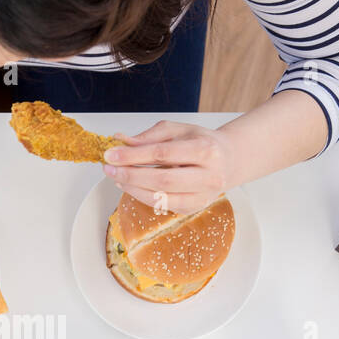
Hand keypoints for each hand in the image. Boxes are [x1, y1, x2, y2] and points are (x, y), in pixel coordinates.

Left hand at [103, 121, 233, 214]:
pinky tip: (131, 186)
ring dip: (133, 189)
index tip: (111, 154)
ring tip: (116, 178)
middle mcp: (208, 175)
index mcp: (206, 149)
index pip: (163, 153)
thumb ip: (150, 135)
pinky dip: (143, 196)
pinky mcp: (194, 208)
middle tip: (109, 169)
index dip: (134, 155)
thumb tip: (120, 141)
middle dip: (130, 175)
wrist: (229, 161)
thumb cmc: (202, 142)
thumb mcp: (179, 130)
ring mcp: (203, 196)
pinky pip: (163, 205)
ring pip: (161, 197)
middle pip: (162, 179)